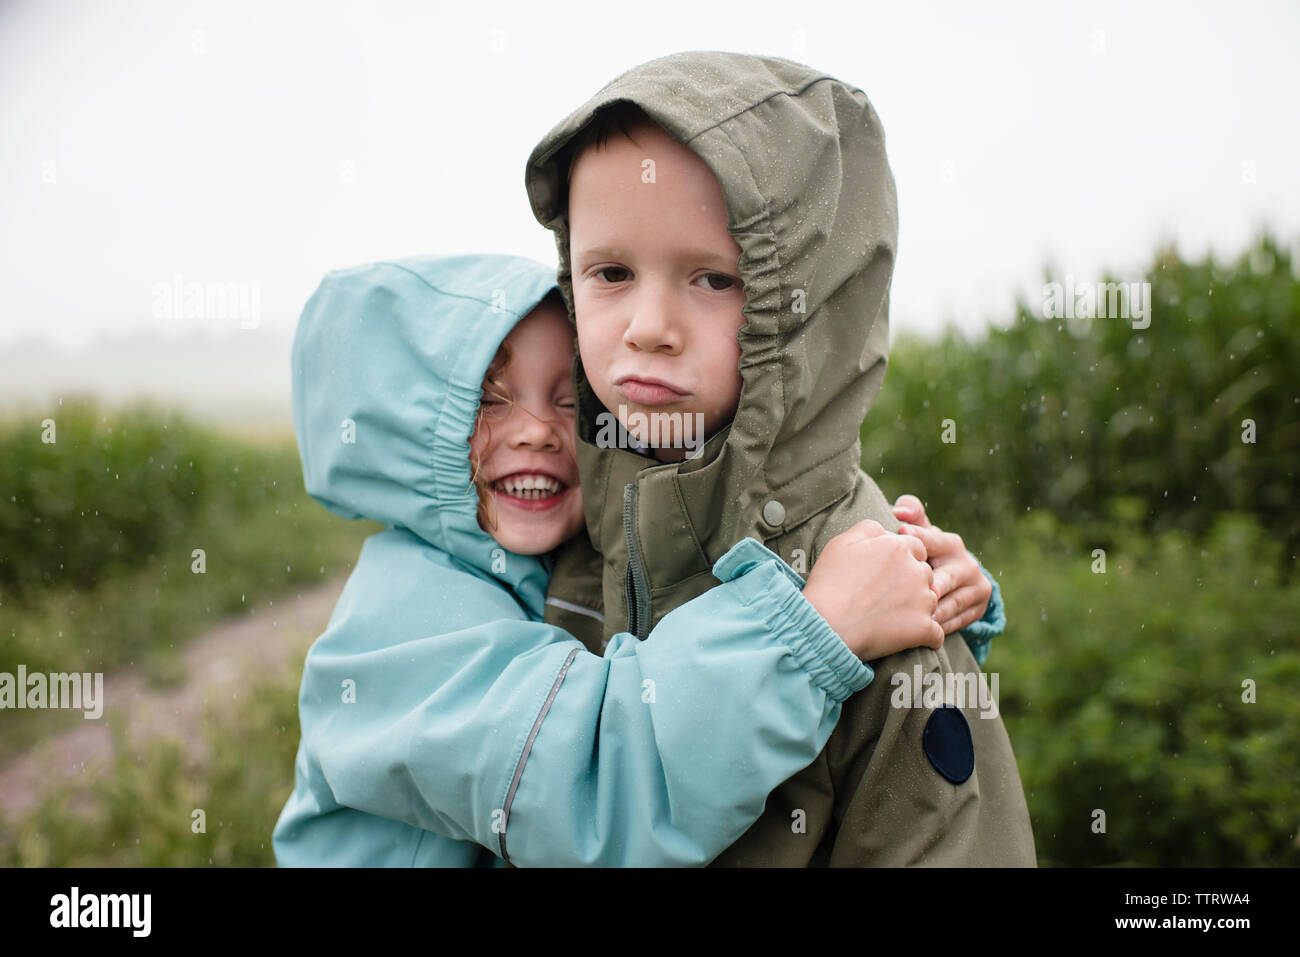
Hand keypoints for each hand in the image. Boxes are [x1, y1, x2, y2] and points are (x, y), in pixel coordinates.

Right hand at [802, 519, 944, 660]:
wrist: (827, 624)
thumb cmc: (831, 582)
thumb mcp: (842, 542)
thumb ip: (870, 528)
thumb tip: (885, 530)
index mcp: (900, 547)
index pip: (916, 548)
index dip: (900, 561)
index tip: (884, 573)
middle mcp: (917, 571)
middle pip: (925, 574)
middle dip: (911, 583)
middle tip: (883, 595)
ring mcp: (923, 601)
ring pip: (930, 601)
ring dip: (917, 608)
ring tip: (889, 616)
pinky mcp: (923, 628)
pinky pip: (935, 633)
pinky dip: (923, 635)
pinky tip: (905, 636)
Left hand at [892, 494, 992, 634]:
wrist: (953, 580)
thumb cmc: (925, 553)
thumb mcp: (920, 534)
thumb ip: (910, 516)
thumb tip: (900, 510)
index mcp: (949, 543)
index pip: (930, 540)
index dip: (915, 539)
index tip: (900, 536)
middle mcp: (966, 563)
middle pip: (943, 578)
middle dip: (925, 587)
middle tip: (904, 595)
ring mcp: (976, 586)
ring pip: (949, 603)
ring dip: (930, 612)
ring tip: (907, 619)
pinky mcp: (979, 608)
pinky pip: (956, 621)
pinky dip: (938, 627)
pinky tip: (919, 632)